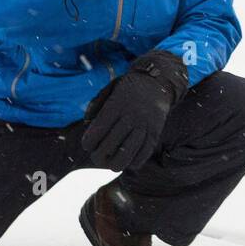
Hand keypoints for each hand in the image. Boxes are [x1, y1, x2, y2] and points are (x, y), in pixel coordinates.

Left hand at [81, 50, 188, 170]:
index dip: (89, 143)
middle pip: (110, 145)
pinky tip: (127, 161)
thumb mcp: (108, 89)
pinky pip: (144, 154)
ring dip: (115, 163)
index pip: (98, 130)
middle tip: (96, 157)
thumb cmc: (127, 88)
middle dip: (99, 156)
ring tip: (110, 163)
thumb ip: (95, 106)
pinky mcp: (156, 132)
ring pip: (127, 153)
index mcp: (117, 104)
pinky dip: (133, 162)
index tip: (87, 145)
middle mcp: (131, 115)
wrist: (157, 82)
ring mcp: (145, 125)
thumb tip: (87, 126)